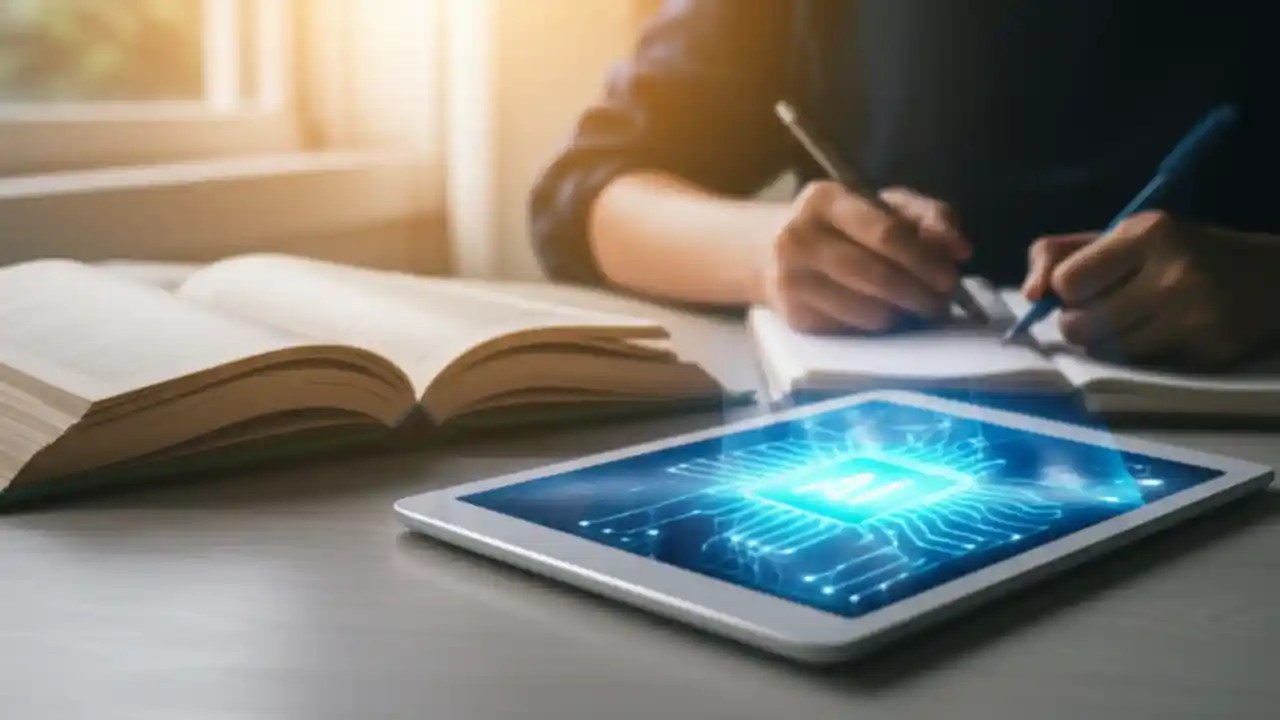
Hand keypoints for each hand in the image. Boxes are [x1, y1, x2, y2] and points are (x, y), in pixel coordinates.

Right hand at [764, 182, 969, 332]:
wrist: (766, 251)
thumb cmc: (838, 225)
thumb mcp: (879, 205)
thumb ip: (926, 217)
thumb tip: (960, 249)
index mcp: (824, 200)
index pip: (885, 233)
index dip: (924, 259)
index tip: (950, 277)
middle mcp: (799, 239)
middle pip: (877, 276)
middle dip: (919, 294)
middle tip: (940, 303)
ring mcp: (792, 281)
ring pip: (867, 311)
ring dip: (901, 315)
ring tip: (914, 309)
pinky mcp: (793, 316)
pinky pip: (851, 329)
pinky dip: (876, 326)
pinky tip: (882, 314)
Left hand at [1023, 211, 1279, 367]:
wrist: (1268, 279)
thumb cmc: (1177, 252)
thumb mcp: (1122, 236)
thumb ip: (1060, 254)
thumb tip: (1028, 295)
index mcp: (1148, 234)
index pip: (1067, 281)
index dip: (1067, 290)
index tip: (1085, 285)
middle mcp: (1173, 275)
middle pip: (1080, 326)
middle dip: (1078, 323)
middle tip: (1101, 311)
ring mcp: (1195, 319)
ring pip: (1107, 354)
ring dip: (1105, 345)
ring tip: (1129, 322)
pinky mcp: (1208, 354)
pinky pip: (1142, 368)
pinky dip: (1140, 357)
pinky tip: (1163, 335)